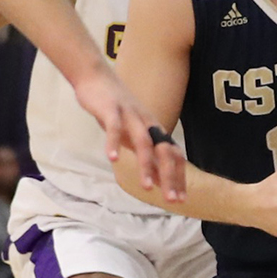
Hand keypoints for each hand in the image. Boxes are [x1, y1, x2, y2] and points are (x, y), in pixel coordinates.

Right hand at [74, 65, 186, 199]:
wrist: (96, 77)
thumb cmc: (116, 109)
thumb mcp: (134, 133)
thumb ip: (146, 153)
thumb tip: (158, 178)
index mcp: (153, 130)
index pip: (173, 155)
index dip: (178, 177)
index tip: (181, 199)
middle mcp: (147, 123)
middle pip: (164, 151)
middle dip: (170, 176)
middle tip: (172, 200)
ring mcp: (130, 115)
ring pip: (143, 142)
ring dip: (146, 166)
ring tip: (147, 188)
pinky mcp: (111, 109)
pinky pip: (114, 127)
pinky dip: (113, 143)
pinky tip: (112, 159)